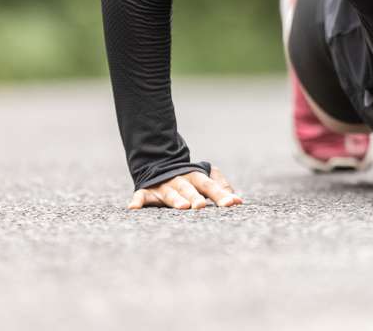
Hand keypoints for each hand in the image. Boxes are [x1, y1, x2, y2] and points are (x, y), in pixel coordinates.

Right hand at [127, 166, 242, 210]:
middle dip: (195, 197)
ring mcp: (163, 186)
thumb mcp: (207, 179)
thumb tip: (238, 201)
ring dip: (175, 200)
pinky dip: (137, 201)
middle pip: (190, 189)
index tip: (233, 203)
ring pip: (170, 194)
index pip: (211, 186)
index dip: (221, 194)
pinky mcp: (147, 191)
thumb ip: (221, 188)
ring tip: (182, 206)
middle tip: (201, 206)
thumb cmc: (190, 179)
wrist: (160, 164)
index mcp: (196, 177)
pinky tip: (133, 208)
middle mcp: (181, 181)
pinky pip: (141, 196)